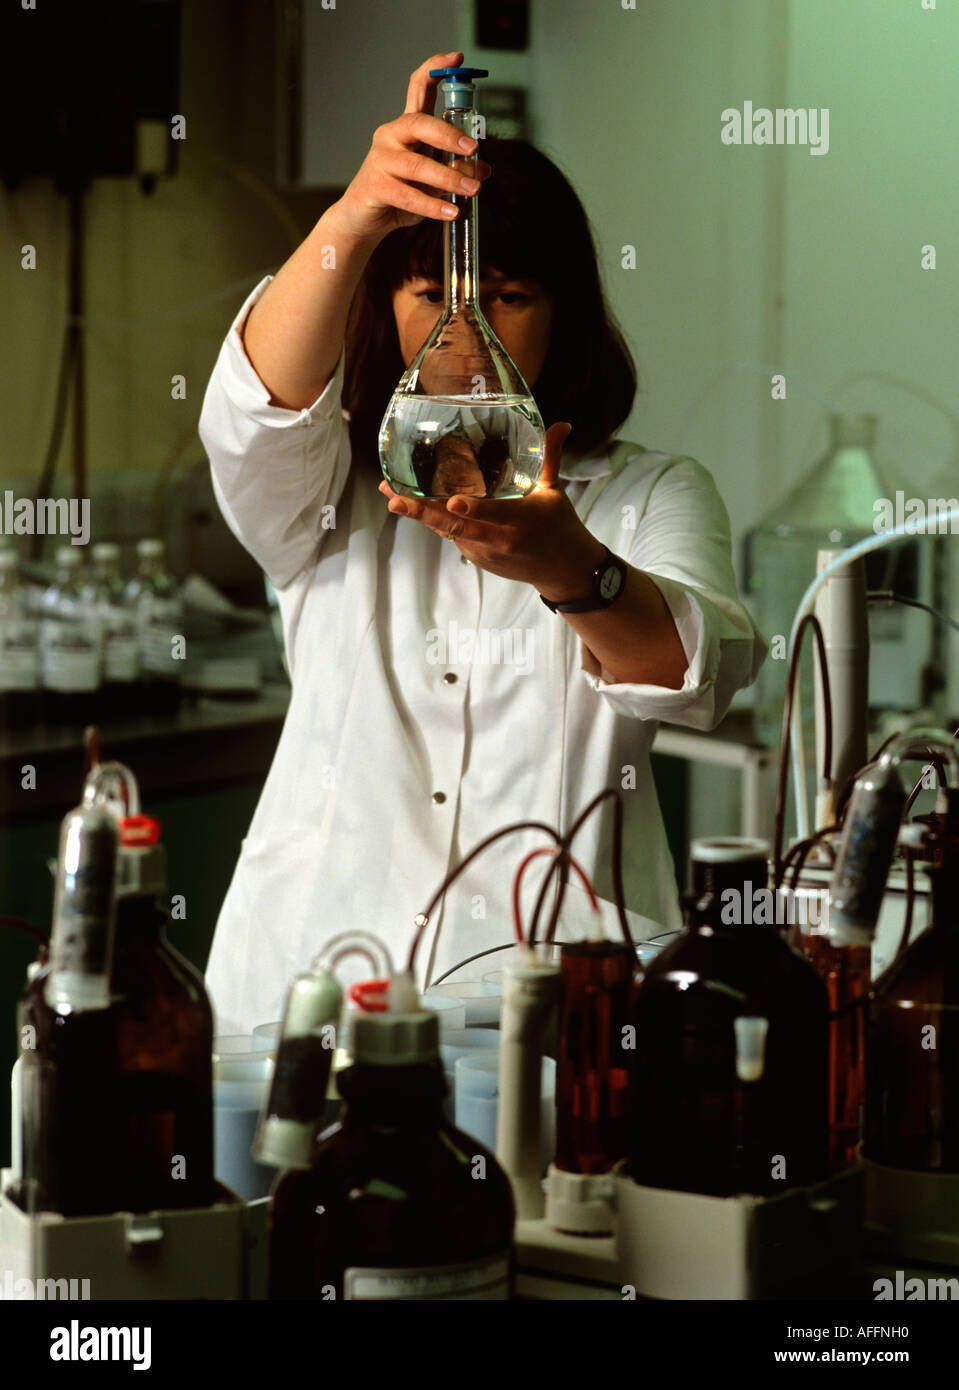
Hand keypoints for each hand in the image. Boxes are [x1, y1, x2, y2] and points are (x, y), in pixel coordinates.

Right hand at [334, 50, 491, 243]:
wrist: (364, 219)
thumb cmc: (400, 193)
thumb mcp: (433, 180)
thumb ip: (456, 169)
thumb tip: (483, 169)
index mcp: (407, 127)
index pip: (418, 87)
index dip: (436, 68)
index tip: (457, 58)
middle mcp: (391, 136)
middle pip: (418, 123)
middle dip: (448, 134)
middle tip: (474, 149)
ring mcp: (381, 160)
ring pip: (417, 165)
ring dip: (449, 178)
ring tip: (473, 190)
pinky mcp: (376, 187)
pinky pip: (408, 195)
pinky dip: (433, 205)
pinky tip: (451, 211)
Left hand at [378, 422, 607, 597]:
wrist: (563, 573)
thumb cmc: (560, 527)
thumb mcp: (554, 492)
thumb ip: (550, 456)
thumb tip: (563, 424)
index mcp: (520, 520)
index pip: (493, 514)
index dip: (473, 509)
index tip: (452, 502)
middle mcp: (497, 539)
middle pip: (455, 527)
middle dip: (423, 513)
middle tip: (395, 500)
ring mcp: (483, 551)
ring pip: (446, 530)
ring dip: (418, 514)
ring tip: (391, 496)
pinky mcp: (475, 558)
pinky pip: (451, 534)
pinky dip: (432, 520)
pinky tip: (410, 502)